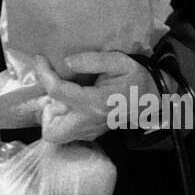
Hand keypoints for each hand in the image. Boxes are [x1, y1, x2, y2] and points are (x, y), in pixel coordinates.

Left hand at [35, 51, 160, 143]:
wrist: (154, 100)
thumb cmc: (136, 79)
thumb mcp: (120, 62)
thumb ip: (94, 60)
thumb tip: (68, 61)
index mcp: (96, 101)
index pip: (57, 92)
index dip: (44, 74)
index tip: (40, 59)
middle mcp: (90, 121)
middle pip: (52, 132)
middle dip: (45, 111)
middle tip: (52, 90)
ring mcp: (91, 131)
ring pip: (57, 135)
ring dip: (52, 116)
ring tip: (61, 96)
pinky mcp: (92, 133)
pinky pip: (67, 132)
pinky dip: (62, 119)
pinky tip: (71, 102)